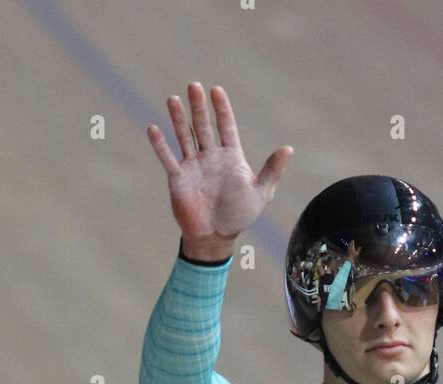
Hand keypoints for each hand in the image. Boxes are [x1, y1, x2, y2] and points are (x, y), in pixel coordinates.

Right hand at [146, 82, 292, 240]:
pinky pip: (167, 157)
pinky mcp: (178, 177)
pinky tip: (153, 128)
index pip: (226, 126)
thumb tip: (289, 149)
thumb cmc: (240, 215)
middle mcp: (210, 156)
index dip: (221, 109)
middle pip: (203, 125)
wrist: (217, 237)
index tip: (216, 91)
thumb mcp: (261, 193)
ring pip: (184, 136)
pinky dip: (160, 145)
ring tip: (173, 99)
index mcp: (231, 156)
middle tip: (194, 86)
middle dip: (199, 107)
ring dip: (178, 118)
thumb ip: (272, 170)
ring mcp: (193, 165)